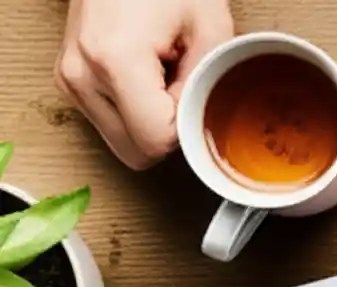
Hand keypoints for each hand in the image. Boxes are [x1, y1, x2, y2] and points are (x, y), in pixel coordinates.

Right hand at [55, 0, 233, 169]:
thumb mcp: (210, 28)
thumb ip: (209, 85)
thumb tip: (202, 126)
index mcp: (115, 61)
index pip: (156, 141)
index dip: (185, 129)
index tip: (196, 97)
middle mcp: (82, 76)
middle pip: (136, 152)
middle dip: (169, 132)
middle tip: (182, 87)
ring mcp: (71, 81)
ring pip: (123, 145)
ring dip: (151, 124)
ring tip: (163, 77)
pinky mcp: (70, 82)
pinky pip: (112, 125)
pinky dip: (135, 114)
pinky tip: (146, 79)